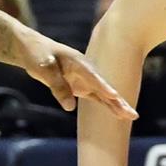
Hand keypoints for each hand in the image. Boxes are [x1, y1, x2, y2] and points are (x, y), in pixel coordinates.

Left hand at [13, 31, 137, 119]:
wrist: (33, 49)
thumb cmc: (37, 54)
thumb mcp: (44, 68)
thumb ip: (58, 86)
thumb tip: (70, 108)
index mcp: (78, 62)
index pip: (92, 76)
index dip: (103, 86)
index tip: (114, 95)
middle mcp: (86, 71)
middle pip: (104, 87)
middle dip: (118, 100)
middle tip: (131, 113)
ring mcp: (85, 79)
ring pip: (104, 94)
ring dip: (116, 105)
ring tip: (132, 116)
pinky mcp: (82, 87)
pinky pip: (97, 97)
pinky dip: (107, 105)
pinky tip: (119, 114)